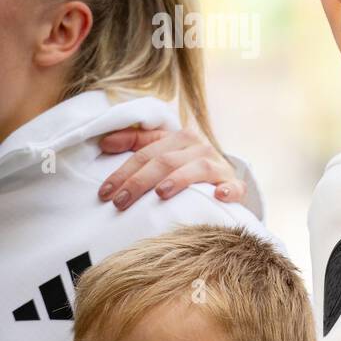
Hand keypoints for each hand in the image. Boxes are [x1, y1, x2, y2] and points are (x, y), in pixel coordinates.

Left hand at [97, 126, 246, 210]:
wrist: (224, 180)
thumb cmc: (186, 167)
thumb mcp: (162, 151)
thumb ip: (135, 143)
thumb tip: (104, 143)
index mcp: (180, 137)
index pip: (146, 152)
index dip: (123, 171)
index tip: (105, 192)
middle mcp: (200, 148)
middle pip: (166, 161)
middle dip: (140, 181)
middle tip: (120, 203)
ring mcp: (220, 167)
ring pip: (197, 168)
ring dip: (179, 179)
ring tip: (160, 194)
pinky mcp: (235, 185)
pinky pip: (234, 187)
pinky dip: (228, 190)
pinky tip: (218, 195)